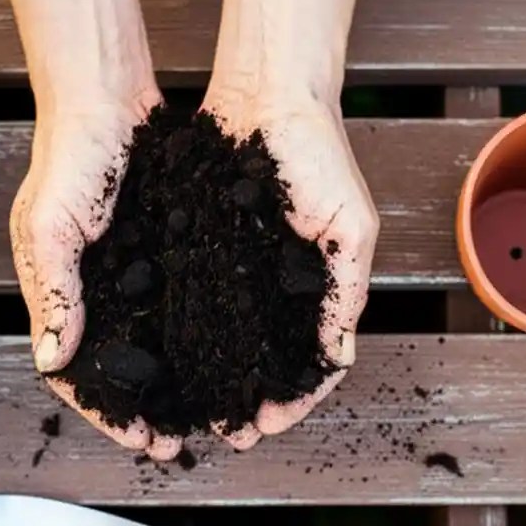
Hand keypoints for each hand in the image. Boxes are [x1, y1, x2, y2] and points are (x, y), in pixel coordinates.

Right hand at [12, 89, 193, 460]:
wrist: (104, 97)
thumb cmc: (69, 158)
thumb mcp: (49, 225)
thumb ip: (52, 290)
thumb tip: (51, 360)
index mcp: (60, 293)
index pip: (77, 373)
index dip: (107, 412)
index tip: (142, 439)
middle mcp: (94, 291)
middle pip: (118, 368)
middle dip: (146, 409)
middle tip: (181, 440)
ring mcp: (128, 272)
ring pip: (150, 343)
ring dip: (173, 380)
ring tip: (206, 410)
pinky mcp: (157, 250)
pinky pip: (175, 304)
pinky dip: (192, 335)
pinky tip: (219, 353)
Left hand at [202, 88, 377, 449]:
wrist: (269, 94)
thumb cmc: (319, 153)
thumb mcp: (350, 225)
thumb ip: (345, 290)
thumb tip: (338, 357)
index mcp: (318, 285)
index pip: (311, 360)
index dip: (295, 396)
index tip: (269, 423)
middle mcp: (278, 283)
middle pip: (265, 358)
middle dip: (249, 398)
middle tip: (229, 431)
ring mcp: (241, 266)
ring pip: (230, 336)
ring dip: (218, 376)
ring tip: (198, 408)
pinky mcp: (205, 244)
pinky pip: (199, 297)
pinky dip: (192, 332)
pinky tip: (175, 356)